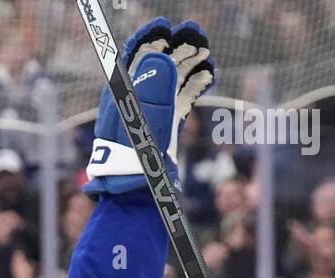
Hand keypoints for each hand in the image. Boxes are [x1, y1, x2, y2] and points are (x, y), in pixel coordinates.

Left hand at [85, 17, 214, 197]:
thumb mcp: (142, 118)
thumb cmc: (135, 157)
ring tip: (206, 50)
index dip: (150, 38)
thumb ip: (152, 84)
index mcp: (124, 94)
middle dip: (178, 46)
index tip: (167, 27)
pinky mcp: (169, 127)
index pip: (135, 56)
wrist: (138, 193)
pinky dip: (197, 84)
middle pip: (159, 63)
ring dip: (191, 62)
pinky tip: (209, 74)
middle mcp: (139, 100)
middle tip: (197, 34)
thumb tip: (162, 54)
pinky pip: (184, 98)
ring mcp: (155, 113)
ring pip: (175, 79)